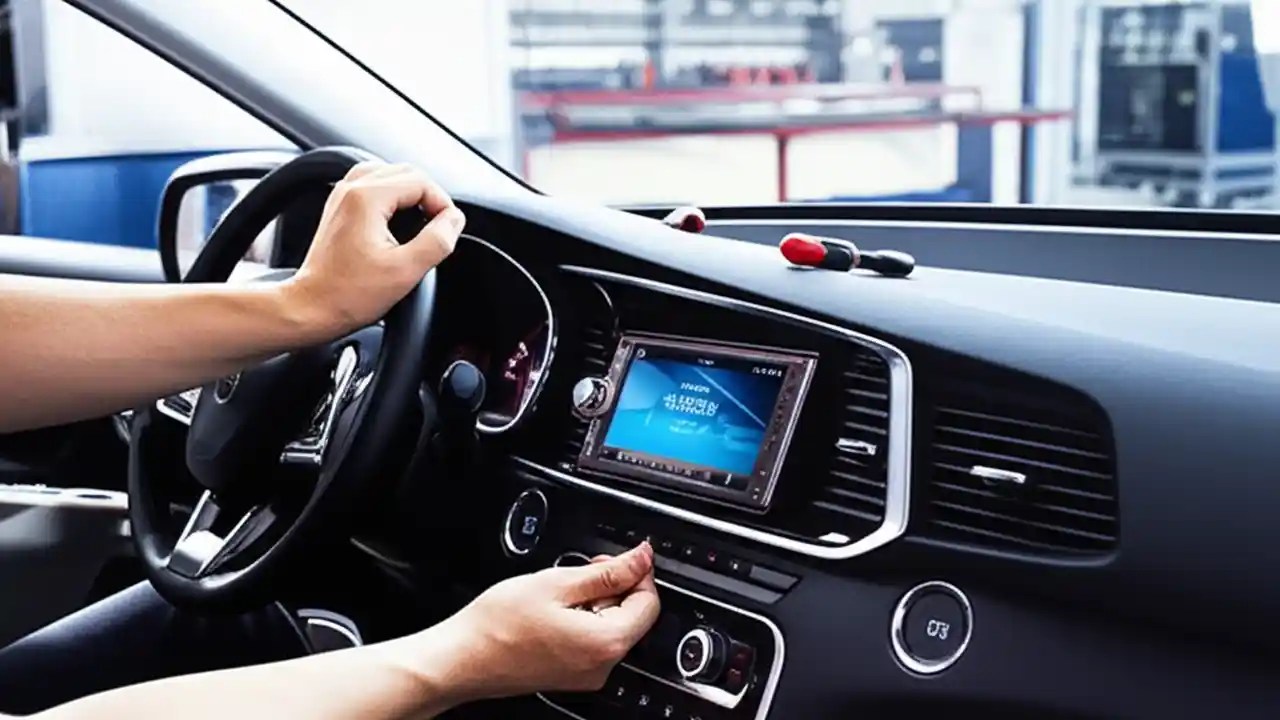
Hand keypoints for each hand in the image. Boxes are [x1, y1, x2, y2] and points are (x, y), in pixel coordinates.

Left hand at [286, 161, 465, 335]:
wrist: (313, 307)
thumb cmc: (350, 294)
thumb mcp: (405, 271)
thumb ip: (437, 241)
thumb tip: (454, 220)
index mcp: (367, 198)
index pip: (421, 182)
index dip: (443, 204)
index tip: (447, 231)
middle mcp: (352, 189)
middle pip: (407, 172)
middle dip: (430, 197)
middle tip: (439, 228)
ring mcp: (343, 196)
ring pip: (390, 175)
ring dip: (412, 194)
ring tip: (422, 222)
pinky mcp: (340, 208)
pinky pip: (374, 186)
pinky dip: (393, 197)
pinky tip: (400, 221)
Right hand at [421, 543, 660, 701]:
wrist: (461, 658)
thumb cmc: (498, 625)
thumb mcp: (557, 583)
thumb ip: (607, 573)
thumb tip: (642, 559)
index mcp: (606, 643)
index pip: (649, 603)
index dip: (638, 573)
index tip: (622, 557)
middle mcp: (602, 666)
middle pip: (634, 617)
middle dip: (617, 586)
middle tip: (586, 568)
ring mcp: (587, 675)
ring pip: (613, 627)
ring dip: (598, 601)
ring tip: (562, 589)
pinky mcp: (572, 676)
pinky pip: (593, 641)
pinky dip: (584, 619)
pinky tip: (557, 609)